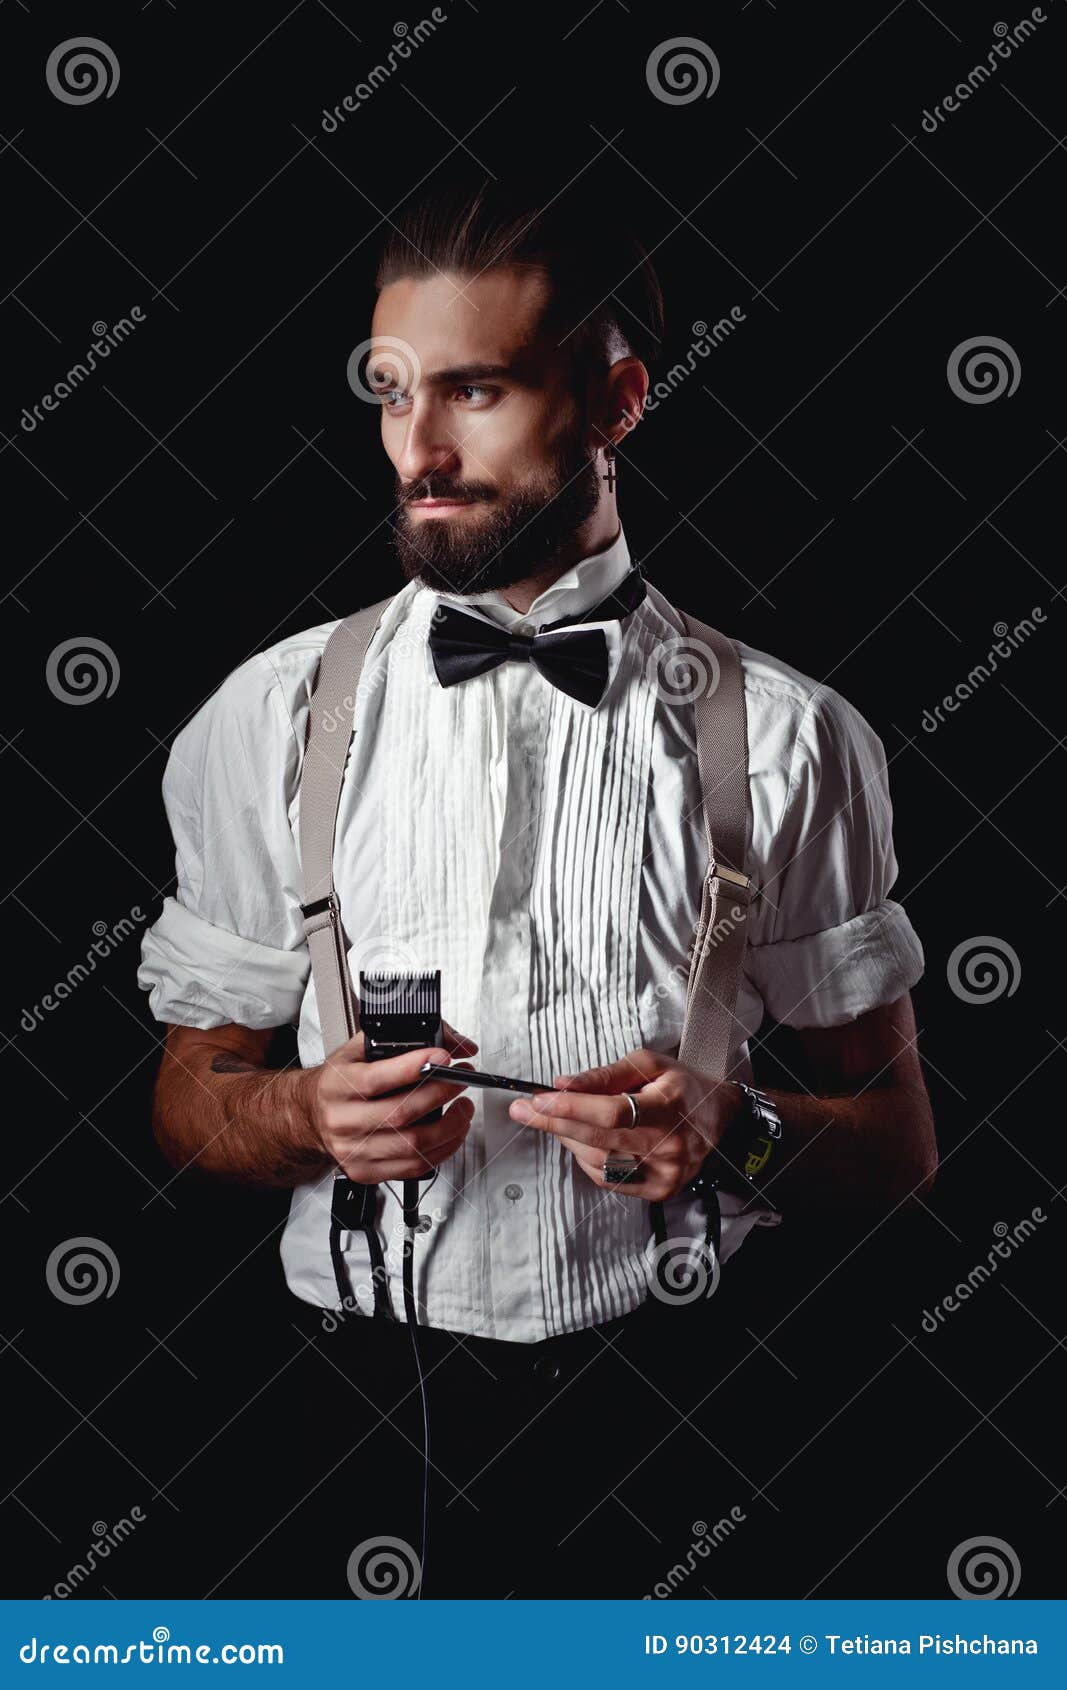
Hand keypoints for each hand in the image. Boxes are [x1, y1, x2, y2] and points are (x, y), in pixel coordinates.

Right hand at [303, 1022, 477, 1182]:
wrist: (310, 1116)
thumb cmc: (339, 1082)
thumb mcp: (358, 1049)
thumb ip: (401, 1037)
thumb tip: (453, 1042)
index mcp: (337, 1086)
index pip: (375, 1079)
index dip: (413, 1068)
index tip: (442, 1056)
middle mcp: (343, 1121)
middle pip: (401, 1114)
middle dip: (441, 1094)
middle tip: (460, 1080)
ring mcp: (355, 1150)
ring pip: (413, 1146)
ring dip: (450, 1126)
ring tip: (463, 1107)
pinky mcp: (367, 1172)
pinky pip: (414, 1168)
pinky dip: (443, 1149)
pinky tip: (451, 1132)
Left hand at [508, 1047, 743, 1199]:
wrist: (723, 1121)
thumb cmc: (682, 1087)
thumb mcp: (649, 1065)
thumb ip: (605, 1075)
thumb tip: (562, 1084)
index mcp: (667, 1106)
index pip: (610, 1111)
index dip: (569, 1107)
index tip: (536, 1100)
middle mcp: (667, 1145)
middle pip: (598, 1139)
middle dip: (554, 1123)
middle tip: (523, 1110)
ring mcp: (664, 1173)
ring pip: (598, 1161)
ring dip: (569, 1139)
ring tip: (560, 1120)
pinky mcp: (659, 1191)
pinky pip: (608, 1179)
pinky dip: (587, 1159)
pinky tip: (583, 1141)